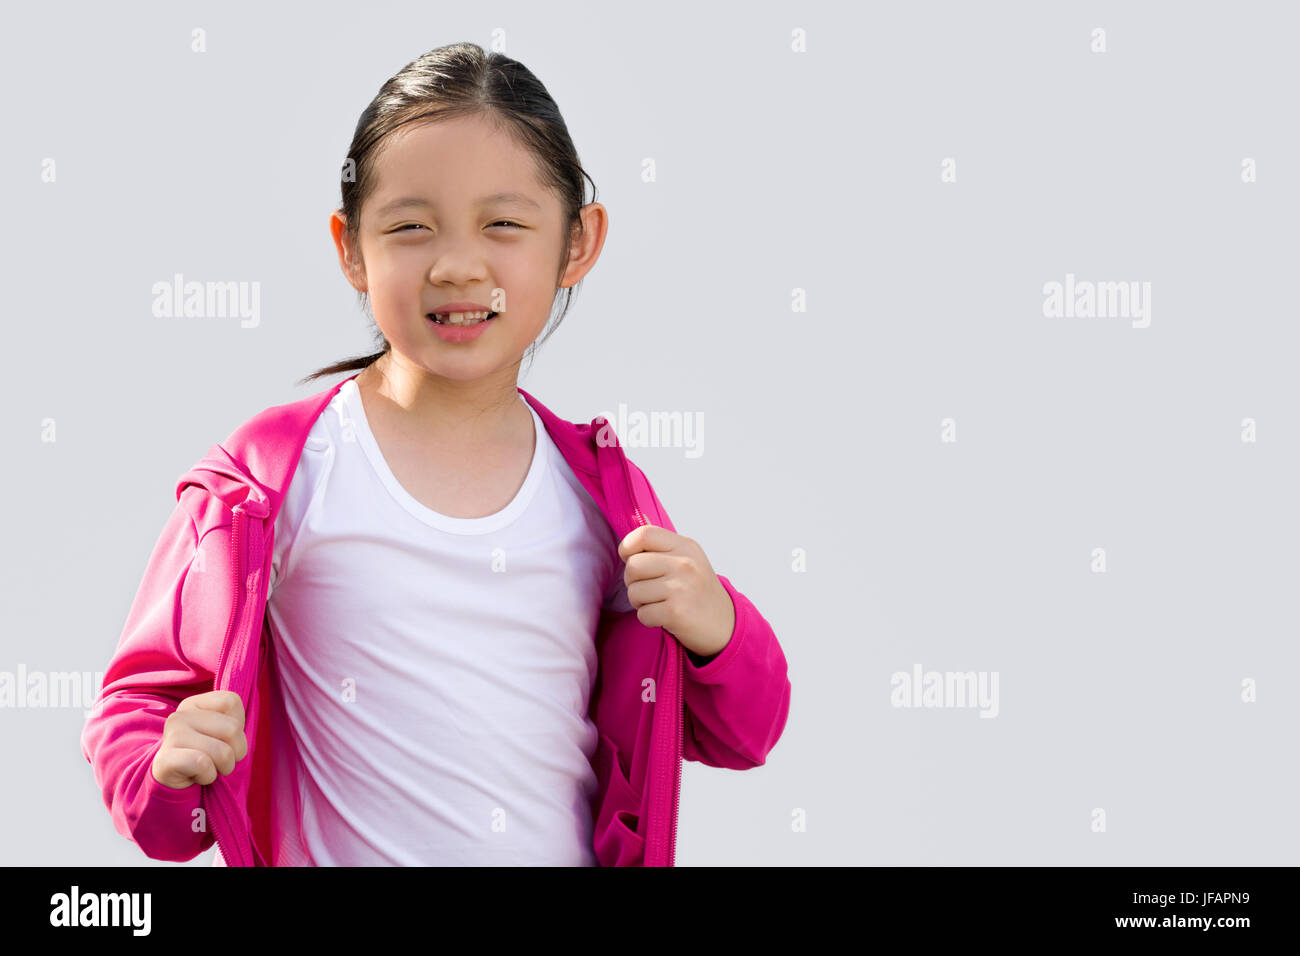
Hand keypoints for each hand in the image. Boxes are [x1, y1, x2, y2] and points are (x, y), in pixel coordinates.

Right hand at [150, 690, 247, 788]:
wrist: (174, 780)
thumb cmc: (205, 754)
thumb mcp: (222, 732)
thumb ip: (233, 721)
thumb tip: (236, 728)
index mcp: (194, 704)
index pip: (232, 702)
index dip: (238, 725)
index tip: (222, 737)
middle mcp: (179, 716)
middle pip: (233, 729)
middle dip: (236, 751)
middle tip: (217, 758)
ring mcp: (171, 737)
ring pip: (223, 752)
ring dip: (223, 767)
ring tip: (207, 767)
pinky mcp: (164, 760)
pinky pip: (204, 765)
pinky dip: (208, 776)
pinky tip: (195, 775)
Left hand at [617, 524, 735, 658]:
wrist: (725, 624)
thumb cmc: (697, 591)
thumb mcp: (688, 559)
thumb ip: (661, 548)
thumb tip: (627, 544)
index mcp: (685, 546)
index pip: (644, 534)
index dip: (628, 547)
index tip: (631, 559)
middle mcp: (685, 564)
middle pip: (633, 566)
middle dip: (632, 581)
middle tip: (648, 589)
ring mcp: (681, 588)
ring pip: (634, 592)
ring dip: (640, 603)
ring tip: (659, 603)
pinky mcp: (676, 612)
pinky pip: (642, 614)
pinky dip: (649, 619)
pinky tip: (665, 617)